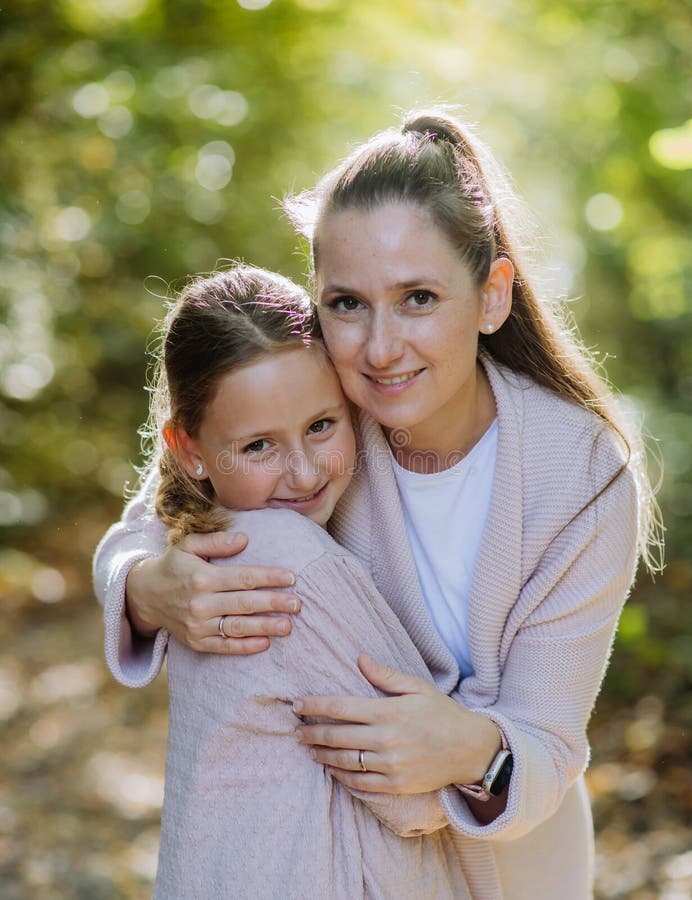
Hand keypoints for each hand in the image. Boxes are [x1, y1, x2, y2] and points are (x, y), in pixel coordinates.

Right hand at [126, 530, 299, 654]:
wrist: (144, 596)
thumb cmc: (173, 566)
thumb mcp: (187, 545)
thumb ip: (216, 541)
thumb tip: (244, 539)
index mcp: (202, 577)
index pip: (243, 577)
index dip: (269, 578)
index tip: (291, 577)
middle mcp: (200, 603)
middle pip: (245, 603)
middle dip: (274, 603)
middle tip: (298, 604)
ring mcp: (198, 625)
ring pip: (237, 627)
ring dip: (265, 627)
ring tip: (288, 626)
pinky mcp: (196, 643)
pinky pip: (224, 647)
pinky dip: (245, 647)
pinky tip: (265, 643)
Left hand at [293, 653, 500, 793]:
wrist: (471, 749)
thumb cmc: (443, 713)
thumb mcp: (417, 687)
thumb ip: (385, 674)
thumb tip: (359, 658)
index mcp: (388, 711)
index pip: (340, 707)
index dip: (314, 705)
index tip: (297, 704)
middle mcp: (385, 739)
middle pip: (336, 735)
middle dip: (311, 732)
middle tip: (295, 730)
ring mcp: (389, 765)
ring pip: (343, 761)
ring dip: (321, 755)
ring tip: (308, 749)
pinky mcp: (395, 784)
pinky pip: (359, 783)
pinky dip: (341, 776)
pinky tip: (332, 769)